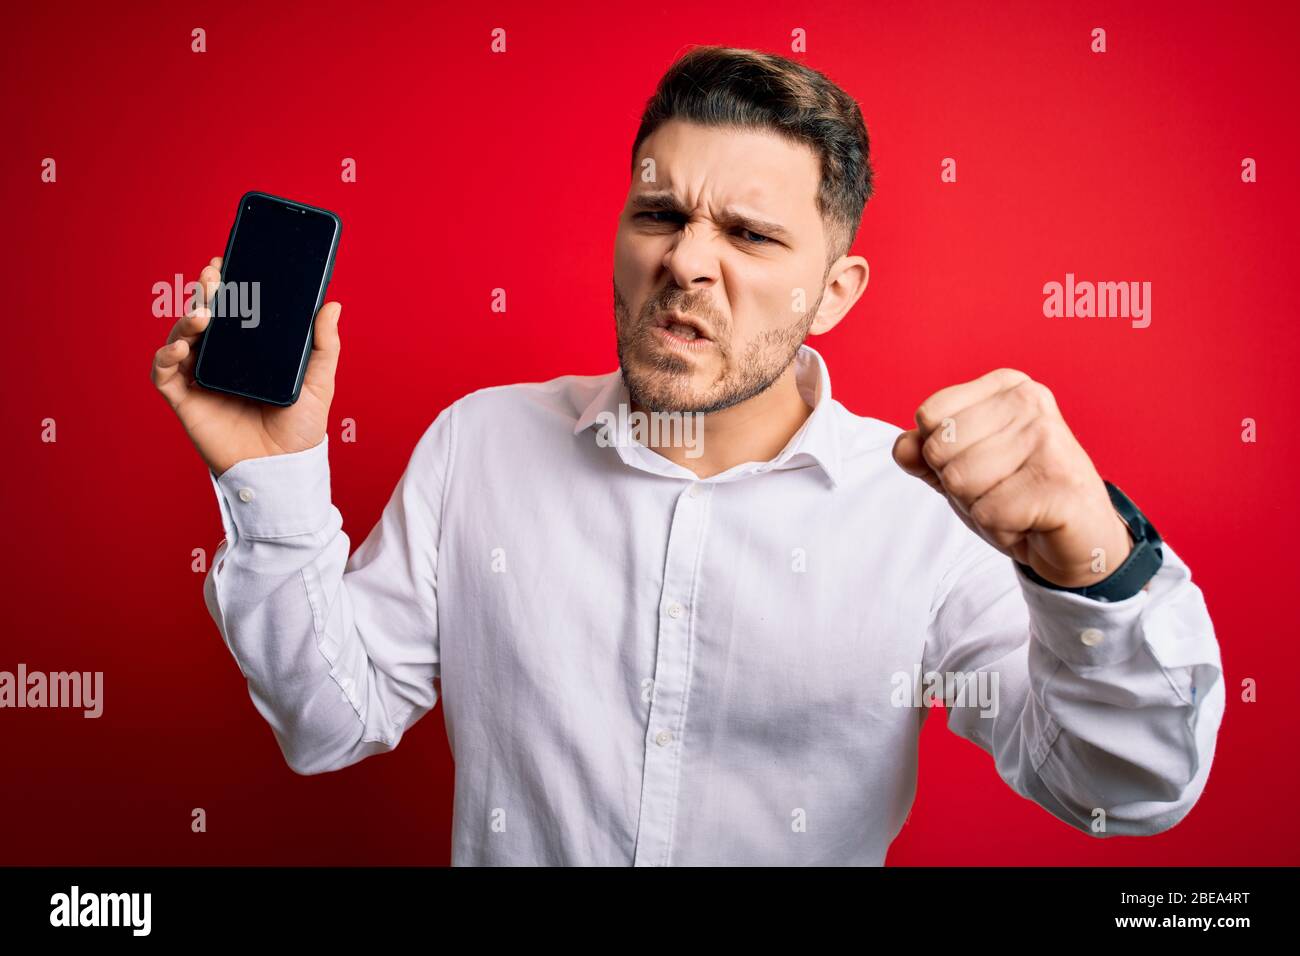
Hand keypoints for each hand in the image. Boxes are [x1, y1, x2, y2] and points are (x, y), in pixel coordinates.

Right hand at [151, 256, 342, 475]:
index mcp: (248, 350)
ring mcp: (199, 376)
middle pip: (204, 316)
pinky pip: (165, 372)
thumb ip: (324, 345)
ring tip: (203, 313)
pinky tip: (181, 346)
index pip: (233, 309)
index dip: (225, 285)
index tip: (226, 261)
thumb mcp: (319, 382)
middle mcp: (221, 358)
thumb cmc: (300, 428)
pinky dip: (166, 355)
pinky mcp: (184, 399)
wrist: (283, 469)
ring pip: (181, 336)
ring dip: (187, 319)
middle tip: (213, 275)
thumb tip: (332, 304)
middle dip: (205, 292)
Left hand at [892, 368, 1131, 587]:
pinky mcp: (1059, 481)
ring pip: (960, 482)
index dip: (941, 455)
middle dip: (959, 487)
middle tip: (1003, 491)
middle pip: (940, 450)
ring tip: (1017, 505)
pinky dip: (1001, 531)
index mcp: (1006, 386)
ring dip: (980, 510)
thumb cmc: (1017, 495)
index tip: (985, 465)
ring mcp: (1048, 438)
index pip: (930, 416)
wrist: (1081, 539)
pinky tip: (1031, 522)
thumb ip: (924, 454)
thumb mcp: (961, 469)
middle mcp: (1030, 400)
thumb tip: (903, 447)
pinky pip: (988, 514)